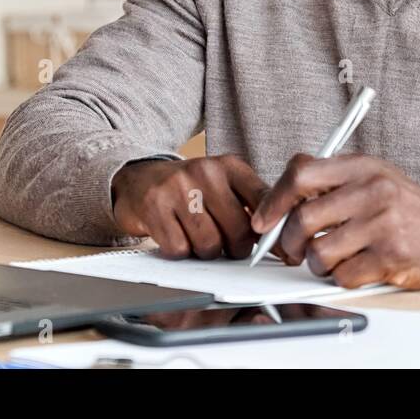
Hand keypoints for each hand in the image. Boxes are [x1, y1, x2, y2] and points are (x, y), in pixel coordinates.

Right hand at [111, 156, 268, 259]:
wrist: (138, 179)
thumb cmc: (188, 190)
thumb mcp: (223, 185)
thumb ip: (252, 205)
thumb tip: (281, 241)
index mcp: (230, 166)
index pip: (264, 202)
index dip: (273, 233)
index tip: (277, 249)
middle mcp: (205, 171)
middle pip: (239, 230)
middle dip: (234, 248)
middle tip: (225, 245)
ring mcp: (178, 187)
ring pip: (209, 245)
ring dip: (205, 252)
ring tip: (196, 237)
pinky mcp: (154, 206)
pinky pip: (179, 249)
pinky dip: (179, 252)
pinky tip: (175, 235)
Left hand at [250, 154, 419, 289]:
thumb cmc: (401, 206)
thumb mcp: (370, 177)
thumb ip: (328, 180)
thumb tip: (275, 202)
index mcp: (361, 167)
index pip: (301, 173)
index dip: (274, 199)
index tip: (263, 220)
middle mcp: (372, 192)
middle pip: (303, 218)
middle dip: (288, 242)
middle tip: (292, 250)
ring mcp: (383, 225)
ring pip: (319, 251)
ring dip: (316, 263)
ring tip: (330, 258)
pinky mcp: (391, 258)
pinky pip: (342, 276)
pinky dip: (340, 277)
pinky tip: (354, 268)